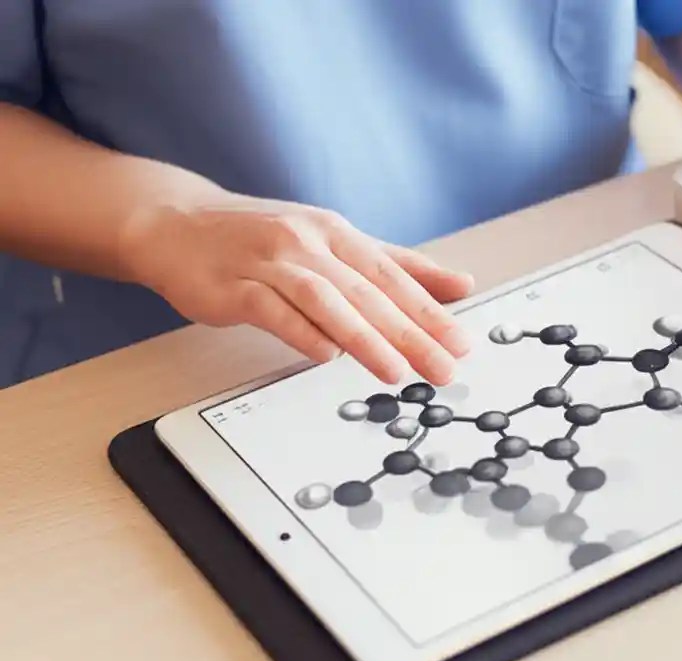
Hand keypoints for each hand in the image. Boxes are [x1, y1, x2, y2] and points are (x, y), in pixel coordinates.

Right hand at [119, 191, 473, 384]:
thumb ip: (396, 264)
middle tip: (441, 366)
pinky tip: (327, 356)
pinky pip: (273, 311)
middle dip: (410, 333)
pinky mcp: (232, 286)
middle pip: (367, 291)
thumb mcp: (332, 242)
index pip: (393, 275)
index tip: (460, 342)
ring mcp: (268, 262)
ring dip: (364, 337)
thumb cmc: (260, 237)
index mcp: (335, 232)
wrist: (174, 222)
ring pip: (326, 301)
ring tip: (396, 370)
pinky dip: (302, 333)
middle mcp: (306, 242)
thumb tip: (459, 284)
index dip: (430, 310)